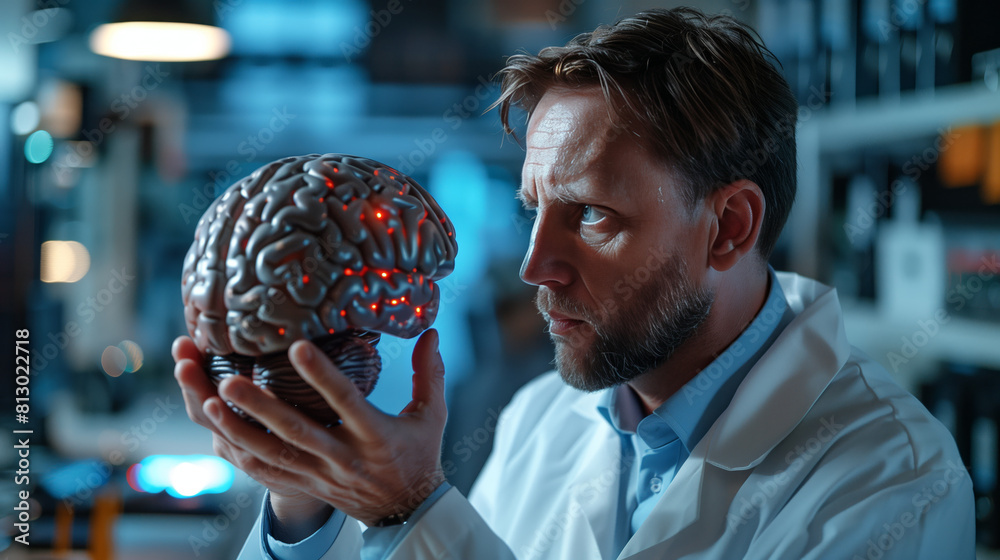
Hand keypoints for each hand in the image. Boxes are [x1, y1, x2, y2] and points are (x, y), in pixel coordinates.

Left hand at [172, 329, 447, 529]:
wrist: (404, 509)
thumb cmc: (418, 454)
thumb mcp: (432, 416)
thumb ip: (429, 373)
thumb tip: (432, 332)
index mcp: (376, 436)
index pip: (346, 402)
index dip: (322, 375)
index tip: (297, 347)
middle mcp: (344, 458)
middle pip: (296, 432)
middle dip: (260, 407)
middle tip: (228, 380)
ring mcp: (320, 475)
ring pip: (271, 454)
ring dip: (238, 428)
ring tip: (208, 401)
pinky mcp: (304, 484)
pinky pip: (264, 471)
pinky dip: (238, 450)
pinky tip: (215, 427)